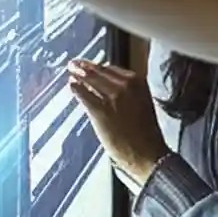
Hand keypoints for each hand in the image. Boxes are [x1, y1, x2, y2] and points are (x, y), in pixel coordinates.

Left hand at [67, 60, 168, 182]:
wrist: (146, 153)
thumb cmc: (146, 133)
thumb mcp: (142, 104)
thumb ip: (129, 93)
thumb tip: (111, 89)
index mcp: (138, 83)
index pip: (113, 69)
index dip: (100, 67)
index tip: (92, 65)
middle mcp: (125, 86)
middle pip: (100, 71)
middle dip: (85, 66)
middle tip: (74, 63)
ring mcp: (112, 97)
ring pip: (91, 80)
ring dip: (78, 74)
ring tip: (71, 71)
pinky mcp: (100, 110)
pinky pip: (84, 94)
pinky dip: (76, 89)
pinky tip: (71, 86)